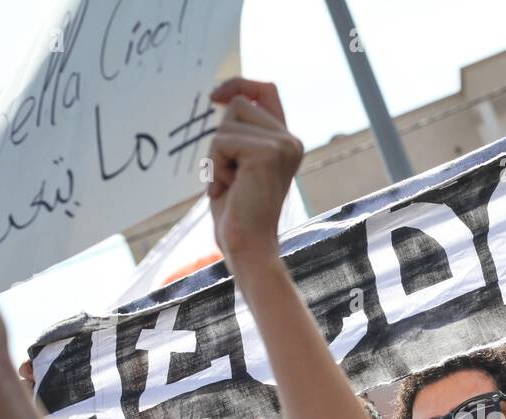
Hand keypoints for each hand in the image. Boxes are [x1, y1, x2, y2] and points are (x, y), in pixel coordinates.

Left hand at [207, 78, 302, 262]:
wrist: (248, 246)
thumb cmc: (237, 212)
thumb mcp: (236, 163)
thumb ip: (239, 132)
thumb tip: (224, 98)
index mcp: (285, 142)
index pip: (265, 90)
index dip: (240, 84)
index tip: (215, 97)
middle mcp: (290, 140)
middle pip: (239, 103)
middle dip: (221, 138)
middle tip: (229, 176)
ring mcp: (283, 145)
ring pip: (227, 121)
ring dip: (216, 154)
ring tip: (229, 184)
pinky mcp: (268, 153)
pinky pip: (222, 140)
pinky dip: (215, 165)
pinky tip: (227, 188)